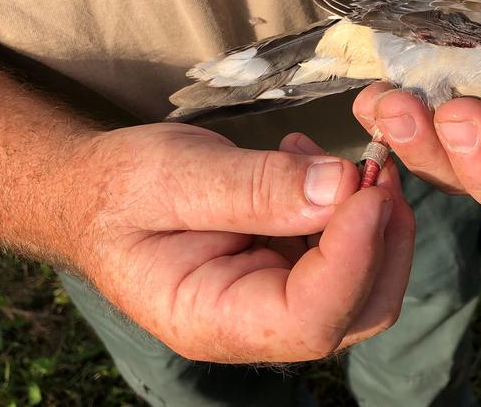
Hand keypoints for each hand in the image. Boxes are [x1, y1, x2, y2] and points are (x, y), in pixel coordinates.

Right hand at [61, 124, 414, 362]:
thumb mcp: (172, 175)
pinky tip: (312, 159)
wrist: (96, 194)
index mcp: (212, 321)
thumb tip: (340, 186)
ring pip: (364, 282)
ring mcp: (279, 299)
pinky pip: (345, 249)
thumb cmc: (117, 190)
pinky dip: (350, 204)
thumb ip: (254, 187)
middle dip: (383, 240)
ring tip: (343, 156)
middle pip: (356, 310)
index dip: (352, 259)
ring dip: (373, 218)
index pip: (308, 318)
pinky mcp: (291, 269)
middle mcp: (255, 325)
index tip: (370, 191)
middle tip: (377, 165)